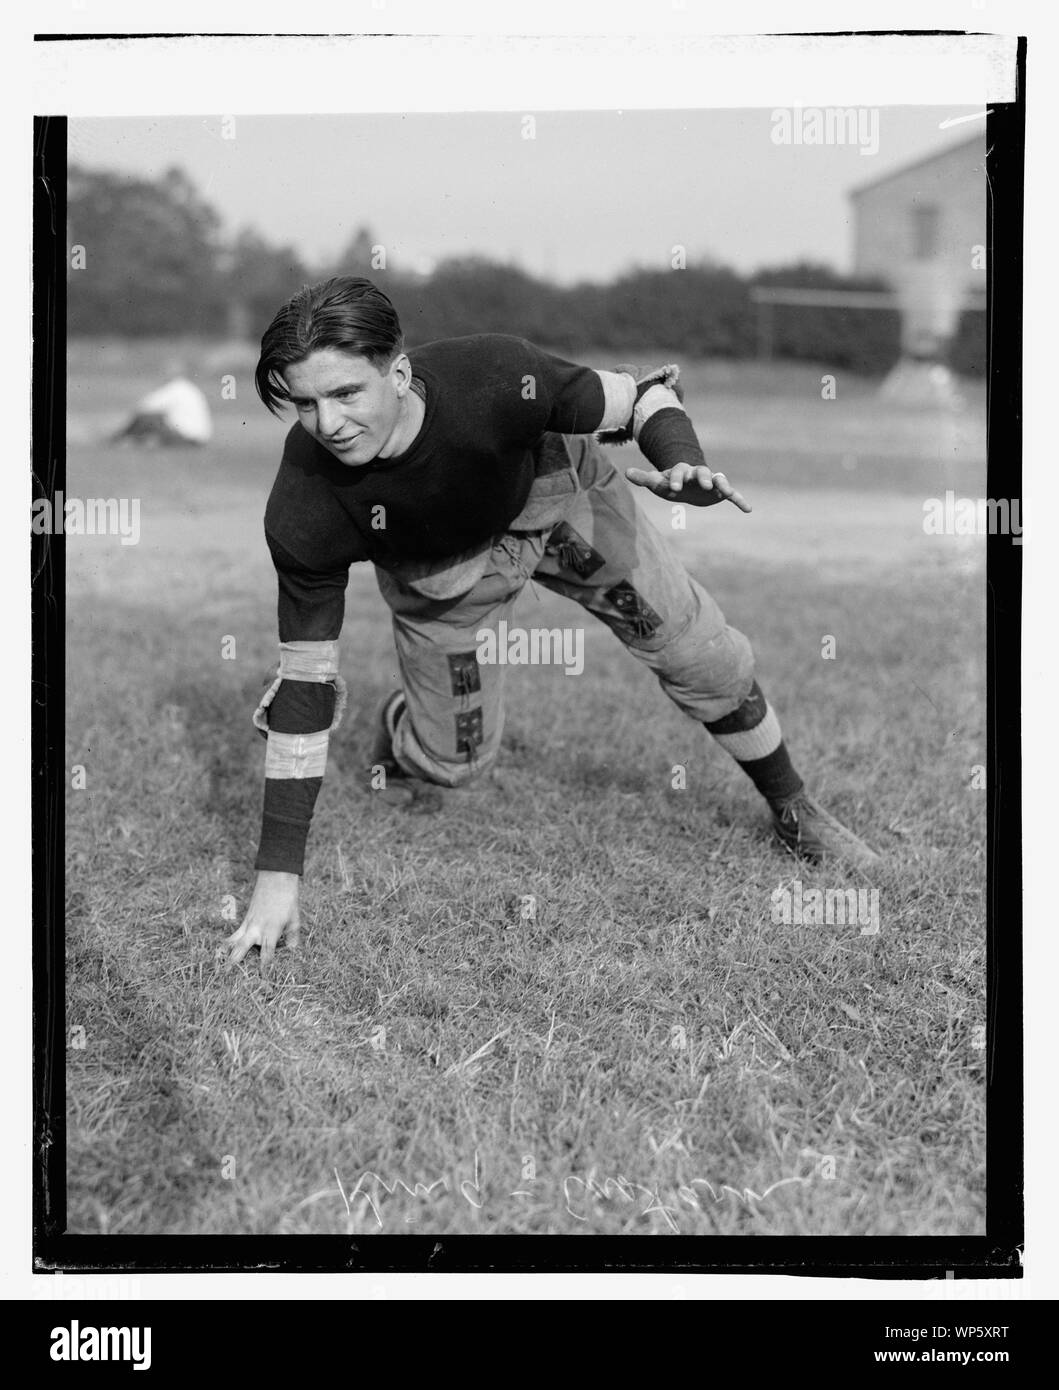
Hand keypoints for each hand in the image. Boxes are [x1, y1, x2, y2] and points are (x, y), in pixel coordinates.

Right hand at [220, 870, 300, 976]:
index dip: (265, 970)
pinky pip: (234, 934)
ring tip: (215, 968)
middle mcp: (256, 930)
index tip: (263, 982)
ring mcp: (248, 924)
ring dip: (224, 954)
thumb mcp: (295, 920)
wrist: (276, 878)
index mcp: (270, 931)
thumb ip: (291, 939)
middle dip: (233, 964)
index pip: (266, 955)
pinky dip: (227, 944)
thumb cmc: (288, 900)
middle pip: (241, 950)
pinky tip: (221, 952)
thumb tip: (291, 954)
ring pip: (232, 942)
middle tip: (225, 978)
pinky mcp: (244, 919)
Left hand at [626, 461, 751, 511]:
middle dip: (703, 477)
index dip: (677, 479)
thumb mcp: (657, 482)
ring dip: (723, 485)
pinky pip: (732, 494)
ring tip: (727, 492)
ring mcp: (710, 482)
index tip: (674, 488)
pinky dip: (739, 500)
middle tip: (704, 484)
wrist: (685, 485)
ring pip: (719, 479)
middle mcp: (698, 473)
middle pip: (702, 471)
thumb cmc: (669, 483)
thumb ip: (644, 478)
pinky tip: (748, 509)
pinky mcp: (719, 492)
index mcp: (681, 470)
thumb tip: (626, 472)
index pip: (679, 472)